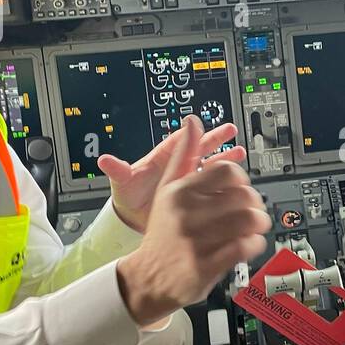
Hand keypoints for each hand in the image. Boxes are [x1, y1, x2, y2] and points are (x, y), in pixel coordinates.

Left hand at [97, 117, 245, 232]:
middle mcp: (178, 166)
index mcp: (162, 158)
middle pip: (199, 147)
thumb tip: (104, 160)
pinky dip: (225, 180)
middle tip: (230, 129)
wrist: (133, 221)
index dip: (191, 132)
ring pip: (210, 164)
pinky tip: (237, 178)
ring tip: (240, 151)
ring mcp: (187, 179)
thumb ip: (118, 171)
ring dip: (224, 157)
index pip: (180, 141)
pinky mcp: (194, 194)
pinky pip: (213, 184)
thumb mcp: (123, 183)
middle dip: (215, 138)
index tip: (201, 123)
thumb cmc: (128, 199)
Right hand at [115, 119, 269, 325]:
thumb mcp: (167, 191)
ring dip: (260, 224)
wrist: (148, 278)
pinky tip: (250, 244)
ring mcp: (196, 240)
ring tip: (256, 227)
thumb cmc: (163, 233)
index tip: (242, 189)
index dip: (243, 179)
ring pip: (248, 220)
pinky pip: (245, 247)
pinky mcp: (205, 264)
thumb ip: (183, 156)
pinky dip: (255, 244)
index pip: (227, 171)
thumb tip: (192, 121)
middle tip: (255, 210)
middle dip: (256, 204)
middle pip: (243, 196)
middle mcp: (187, 214)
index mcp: (180, 192)